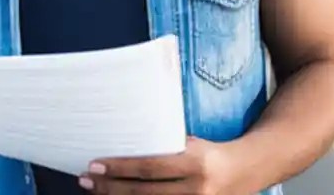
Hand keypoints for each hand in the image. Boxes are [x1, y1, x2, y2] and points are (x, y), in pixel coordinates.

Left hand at [79, 137, 239, 193]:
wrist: (247, 170)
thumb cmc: (211, 152)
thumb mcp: (190, 144)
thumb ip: (164, 148)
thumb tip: (124, 146)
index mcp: (195, 164)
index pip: (149, 168)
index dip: (120, 169)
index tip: (94, 165)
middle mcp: (196, 189)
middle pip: (144, 193)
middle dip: (111, 187)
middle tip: (86, 180)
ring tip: (95, 191)